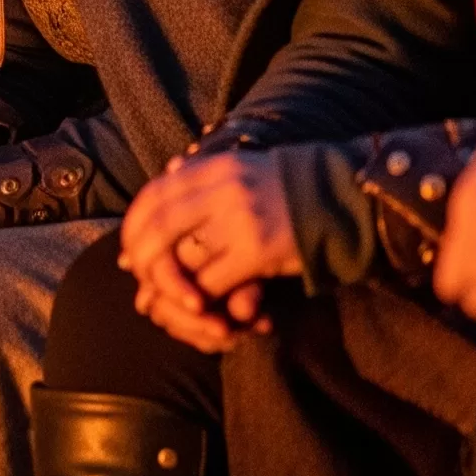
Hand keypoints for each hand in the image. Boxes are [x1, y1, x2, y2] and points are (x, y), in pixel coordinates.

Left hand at [118, 151, 299, 351]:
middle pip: (159, 226)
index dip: (134, 225)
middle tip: (142, 280)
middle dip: (144, 258)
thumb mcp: (239, 172)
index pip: (154, 194)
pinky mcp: (259, 250)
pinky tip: (204, 307)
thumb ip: (199, 183)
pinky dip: (201, 297)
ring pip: (183, 257)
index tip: (130, 250)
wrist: (345, 198)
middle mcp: (221, 189)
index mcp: (213, 168)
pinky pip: (213, 280)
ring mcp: (239, 219)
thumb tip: (159, 193)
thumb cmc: (287, 190)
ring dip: (171, 285)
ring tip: (171, 300)